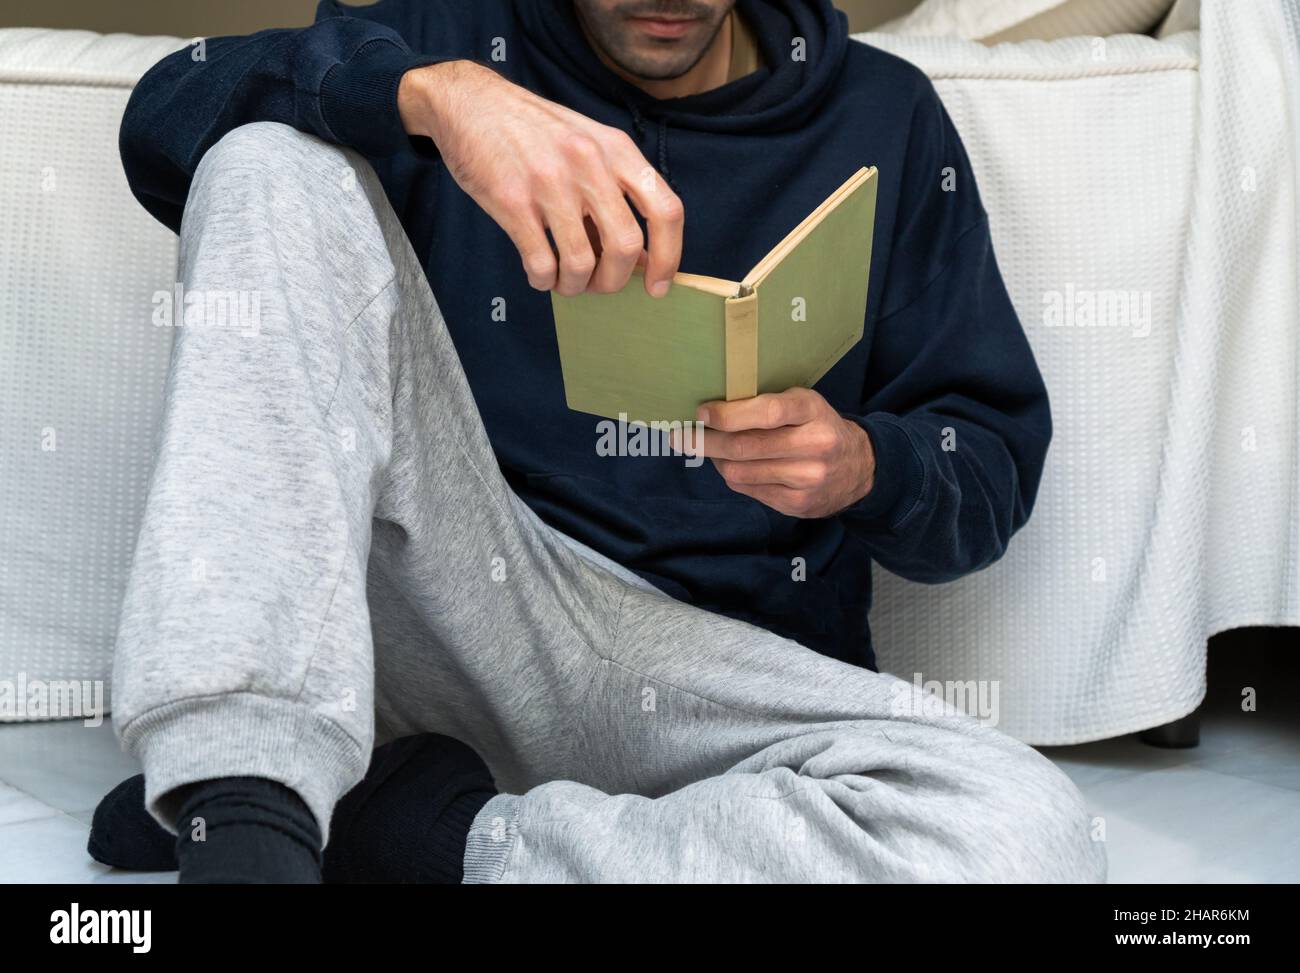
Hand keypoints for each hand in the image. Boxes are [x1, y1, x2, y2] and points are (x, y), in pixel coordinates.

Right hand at [398, 60, 682, 296]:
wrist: (471, 102)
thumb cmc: (533, 132)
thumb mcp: (587, 147)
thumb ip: (617, 194)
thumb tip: (641, 258)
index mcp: (616, 150)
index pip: (665, 210)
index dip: (669, 257)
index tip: (658, 286)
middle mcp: (589, 164)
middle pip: (626, 246)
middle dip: (614, 280)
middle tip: (597, 284)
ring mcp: (550, 182)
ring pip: (582, 263)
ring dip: (575, 285)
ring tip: (563, 279)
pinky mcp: (511, 201)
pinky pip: (541, 263)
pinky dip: (543, 280)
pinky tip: (539, 272)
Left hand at [690, 388, 875, 517]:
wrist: (861, 469)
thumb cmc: (819, 427)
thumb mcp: (803, 405)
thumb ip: (767, 405)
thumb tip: (711, 411)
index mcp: (813, 412)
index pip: (767, 413)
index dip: (728, 414)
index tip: (701, 412)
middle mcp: (814, 446)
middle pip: (745, 447)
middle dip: (705, 441)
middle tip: (681, 436)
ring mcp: (807, 480)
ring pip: (741, 472)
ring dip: (717, 460)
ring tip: (708, 449)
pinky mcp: (798, 504)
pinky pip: (749, 490)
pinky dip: (734, 476)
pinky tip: (732, 465)